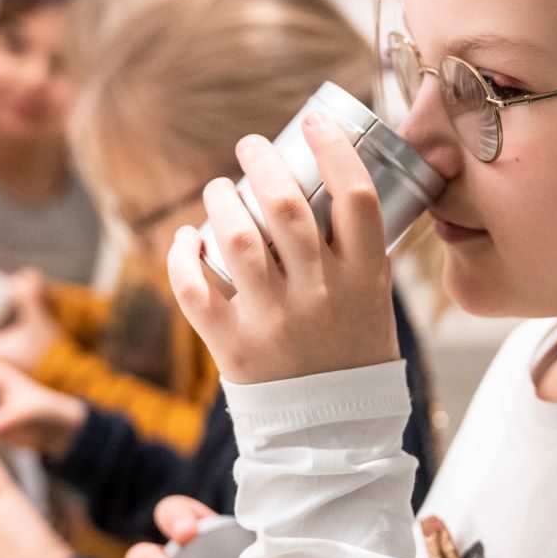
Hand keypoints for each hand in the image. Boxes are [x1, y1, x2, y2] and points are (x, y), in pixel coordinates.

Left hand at [166, 116, 398, 383]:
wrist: (332, 435)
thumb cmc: (353, 356)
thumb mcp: (374, 300)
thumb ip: (356, 250)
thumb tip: (338, 181)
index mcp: (364, 278)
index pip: (355, 196)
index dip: (334, 149)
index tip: (314, 122)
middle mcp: (320, 294)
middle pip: (287, 205)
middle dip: (262, 161)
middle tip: (251, 147)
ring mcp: (275, 320)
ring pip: (236, 236)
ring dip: (220, 200)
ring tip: (219, 189)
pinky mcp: (233, 346)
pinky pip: (195, 287)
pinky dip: (182, 256)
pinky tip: (186, 238)